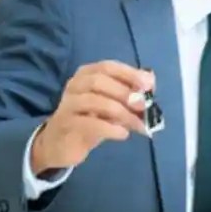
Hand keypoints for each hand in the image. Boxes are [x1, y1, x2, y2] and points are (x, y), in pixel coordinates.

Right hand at [30, 61, 152, 174]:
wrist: (60, 145)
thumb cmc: (90, 120)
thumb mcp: (112, 105)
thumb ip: (130, 93)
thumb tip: (151, 80)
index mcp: (86, 75)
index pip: (108, 67)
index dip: (129, 74)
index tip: (149, 85)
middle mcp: (74, 85)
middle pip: (99, 81)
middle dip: (124, 92)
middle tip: (143, 106)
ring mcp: (68, 105)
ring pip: (94, 101)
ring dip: (121, 113)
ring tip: (138, 125)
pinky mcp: (66, 125)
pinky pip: (89, 123)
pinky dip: (110, 128)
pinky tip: (123, 134)